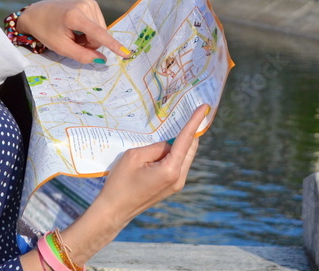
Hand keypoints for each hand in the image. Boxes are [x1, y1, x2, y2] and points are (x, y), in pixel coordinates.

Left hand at [16, 0, 129, 63]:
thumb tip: (102, 60)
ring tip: (73, 34)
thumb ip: (82, 55)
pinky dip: (90, 31)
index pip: (98, 33)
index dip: (113, 45)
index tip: (126, 53)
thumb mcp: (61, 47)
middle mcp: (85, 5)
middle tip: (73, 42)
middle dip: (90, 44)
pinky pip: (98, 24)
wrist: (37, 13)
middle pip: (100, 35)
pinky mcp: (91, 2)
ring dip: (90, 38)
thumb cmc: (46, 31)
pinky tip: (77, 28)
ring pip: (101, 31)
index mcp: (75, 16)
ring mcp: (89, 2)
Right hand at [55, 103, 210, 264]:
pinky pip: (179, 163)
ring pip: (186, 156)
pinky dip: (177, 151)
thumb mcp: (134, 157)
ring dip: (184, 141)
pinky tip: (168, 143)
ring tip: (178, 123)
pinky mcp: (171, 186)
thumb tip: (168, 144)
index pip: (186, 140)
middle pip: (191, 148)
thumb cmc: (120, 183)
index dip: (195, 122)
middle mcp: (178, 178)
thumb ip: (156, 147)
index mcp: (170, 170)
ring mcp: (176, 184)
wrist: (114, 211)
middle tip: (191, 110)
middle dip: (192, 129)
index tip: (204, 107)